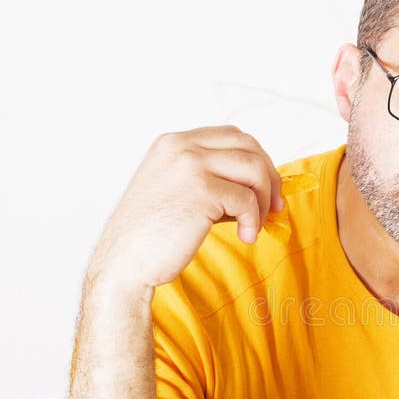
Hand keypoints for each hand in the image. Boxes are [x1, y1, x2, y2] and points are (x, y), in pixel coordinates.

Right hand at [89, 126, 282, 288]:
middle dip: (270, 177)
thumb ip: (213, 181)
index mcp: (174, 143)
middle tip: (275, 208)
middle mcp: (182, 146)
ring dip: (265, 200)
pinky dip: (254, 220)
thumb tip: (262, 188)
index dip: (258, 160)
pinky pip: (248, 200)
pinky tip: (245, 237)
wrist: (124, 262)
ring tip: (255, 225)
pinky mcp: (202, 190)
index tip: (268, 189)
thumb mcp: (180, 194)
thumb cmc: (152, 236)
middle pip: (249, 146)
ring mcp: (191, 165)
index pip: (233, 136)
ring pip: (254, 169)